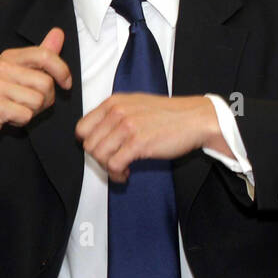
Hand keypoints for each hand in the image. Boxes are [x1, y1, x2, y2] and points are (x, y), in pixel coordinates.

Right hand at [0, 28, 71, 172]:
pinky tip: (9, 117)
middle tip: (30, 103)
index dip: (62, 70)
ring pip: (37, 101)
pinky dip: (21, 121)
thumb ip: (40, 55)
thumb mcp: (18, 71)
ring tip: (16, 109)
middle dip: (46, 99)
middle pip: (46, 84)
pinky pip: (25, 115)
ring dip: (32, 111)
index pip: (45, 55)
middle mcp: (2, 68)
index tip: (66, 84)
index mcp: (10, 56)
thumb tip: (59, 33)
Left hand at [75, 94, 218, 182]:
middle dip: (98, 159)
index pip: (82, 128)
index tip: (101, 150)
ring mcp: (127, 127)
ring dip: (107, 168)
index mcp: (114, 102)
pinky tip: (126, 174)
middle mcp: (117, 112)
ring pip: (99, 156)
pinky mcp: (137, 143)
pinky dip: (117, 174)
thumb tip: (98, 135)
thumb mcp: (136, 105)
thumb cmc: (169, 115)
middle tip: (112, 162)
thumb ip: (115, 115)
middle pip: (88, 145)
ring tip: (120, 170)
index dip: (89, 143)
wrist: (196, 119)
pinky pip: (114, 165)